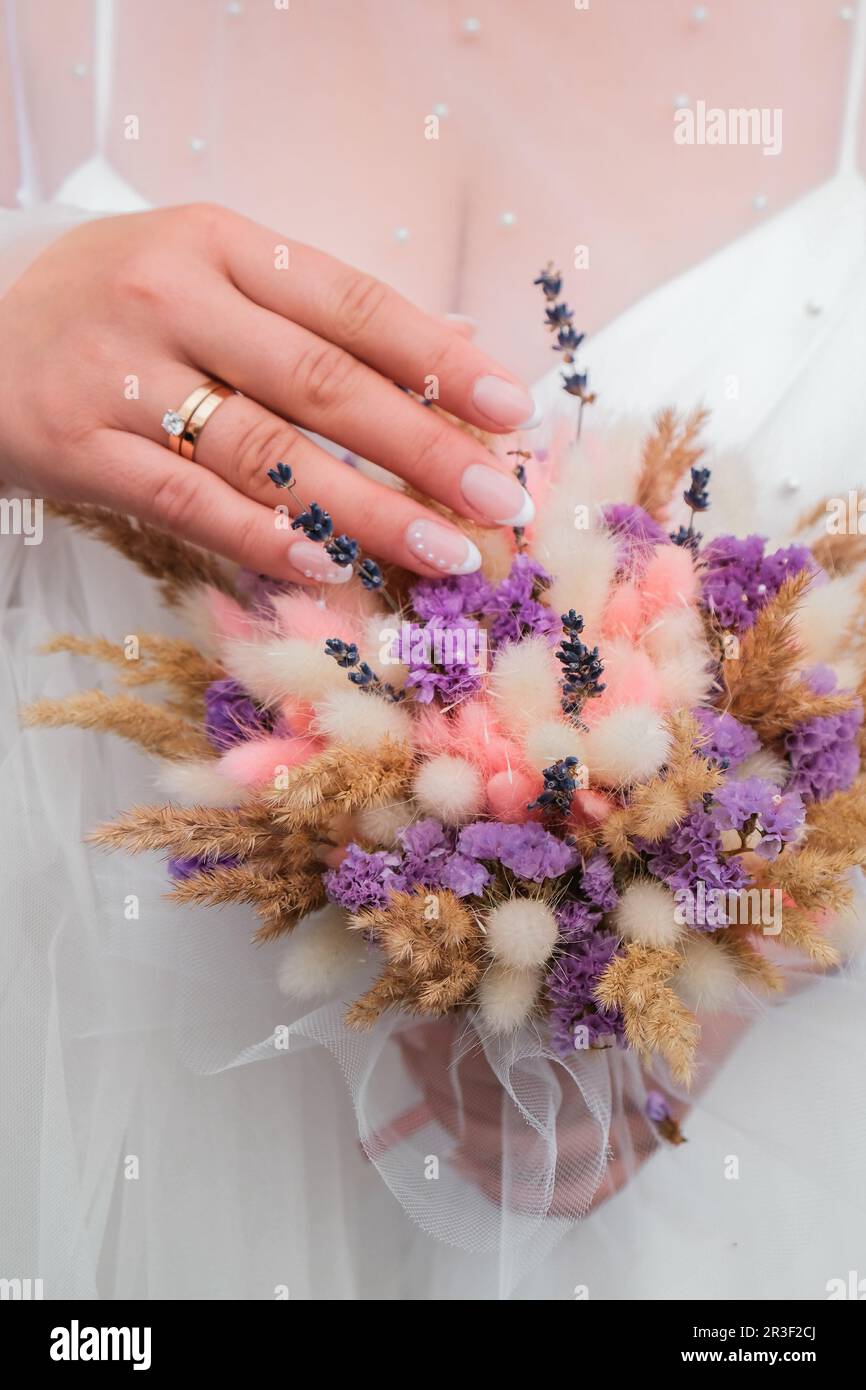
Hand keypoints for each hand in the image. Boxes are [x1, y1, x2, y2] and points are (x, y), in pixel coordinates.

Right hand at [0, 204, 537, 583]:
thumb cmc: (113, 307)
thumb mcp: (206, 274)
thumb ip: (316, 312)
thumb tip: (451, 343)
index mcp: (220, 244)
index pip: (351, 303)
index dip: (438, 359)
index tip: (510, 408)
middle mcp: (173, 299)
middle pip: (323, 381)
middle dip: (423, 445)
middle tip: (497, 497)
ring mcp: (122, 377)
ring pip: (265, 452)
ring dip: (364, 508)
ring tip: (440, 550)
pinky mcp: (80, 448)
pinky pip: (188, 502)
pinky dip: (261, 537)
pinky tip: (327, 566)